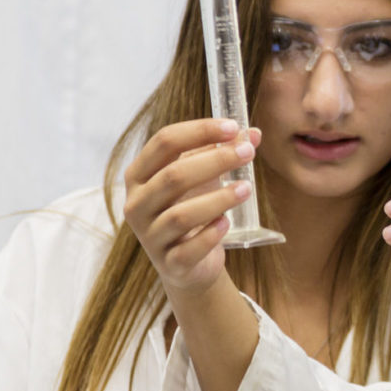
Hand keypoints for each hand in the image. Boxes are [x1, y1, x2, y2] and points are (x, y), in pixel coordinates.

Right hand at [124, 119, 259, 300]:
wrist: (189, 264)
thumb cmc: (191, 209)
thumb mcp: (204, 178)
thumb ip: (222, 152)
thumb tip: (253, 133)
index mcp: (139, 175)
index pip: (164, 142)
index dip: (199, 130)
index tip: (233, 127)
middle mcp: (137, 204)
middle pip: (173, 176)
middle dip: (215, 161)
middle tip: (247, 153)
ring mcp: (150, 236)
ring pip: (181, 215)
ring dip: (218, 199)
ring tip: (247, 188)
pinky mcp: (169, 264)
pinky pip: (189, 250)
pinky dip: (210, 236)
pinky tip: (226, 223)